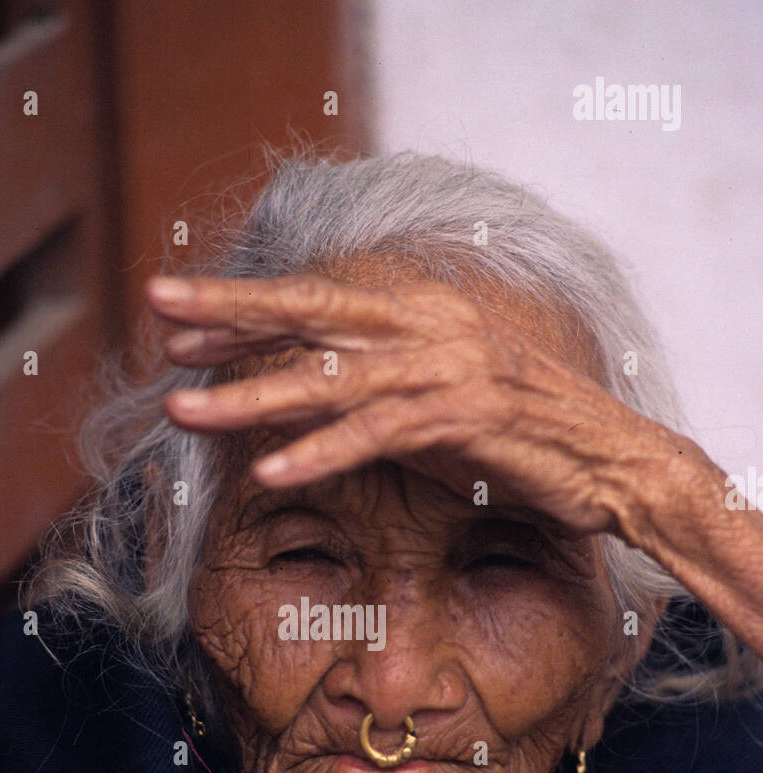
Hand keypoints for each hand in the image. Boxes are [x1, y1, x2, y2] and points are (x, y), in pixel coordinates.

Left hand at [145, 271, 676, 541]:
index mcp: (423, 312)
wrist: (615, 463)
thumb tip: (312, 396)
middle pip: (312, 313)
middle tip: (156, 307)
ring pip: (330, 378)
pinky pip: (377, 435)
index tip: (177, 317)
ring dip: (250, 397)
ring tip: (180, 411)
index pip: (318, 302)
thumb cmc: (524, 437)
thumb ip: (381, 389)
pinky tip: (268, 471)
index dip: (246, 307)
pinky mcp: (468, 415)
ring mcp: (450, 367)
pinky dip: (320, 452)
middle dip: (229, 312)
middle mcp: (431, 325)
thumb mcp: (440, 402)